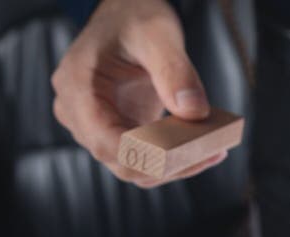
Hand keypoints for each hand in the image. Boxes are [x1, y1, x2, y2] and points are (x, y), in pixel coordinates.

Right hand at [52, 0, 226, 187]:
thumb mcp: (157, 34)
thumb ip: (175, 72)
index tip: (183, 155)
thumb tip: (194, 113)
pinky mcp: (116, 131)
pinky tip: (202, 150)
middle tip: (210, 153)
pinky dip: (171, 159)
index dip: (144, 155)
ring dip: (173, 166)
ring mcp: (95, 125)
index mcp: (77, 86)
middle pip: (121, 160)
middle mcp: (78, 112)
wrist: (128, 16)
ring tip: (212, 152)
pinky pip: (142, 157)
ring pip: (133, 166)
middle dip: (167, 164)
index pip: (105, 140)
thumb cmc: (134, 17)